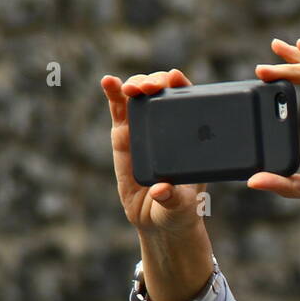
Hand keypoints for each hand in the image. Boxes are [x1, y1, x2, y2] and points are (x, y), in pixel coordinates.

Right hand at [101, 68, 207, 240]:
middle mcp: (168, 127)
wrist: (158, 222)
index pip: (189, 101)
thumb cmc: (179, 209)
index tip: (173, 78)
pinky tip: (108, 81)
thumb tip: (161, 191)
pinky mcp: (124, 137)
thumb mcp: (181, 206)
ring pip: (140, 97)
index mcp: (190, 136)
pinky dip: (113, 95)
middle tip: (149, 87)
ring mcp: (145, 130)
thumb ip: (172, 199)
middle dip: (155, 83)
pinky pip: (119, 112)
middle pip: (162, 93)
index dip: (181, 85)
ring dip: (134, 85)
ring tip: (128, 87)